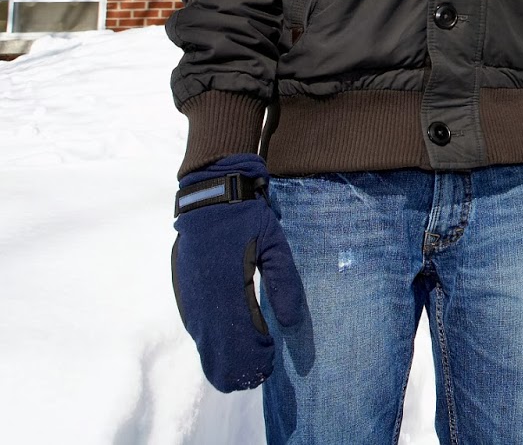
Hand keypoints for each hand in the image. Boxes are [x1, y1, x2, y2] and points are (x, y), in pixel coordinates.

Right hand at [171, 154, 304, 391]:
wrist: (211, 196)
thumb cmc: (248, 219)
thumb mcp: (275, 245)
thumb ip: (284, 283)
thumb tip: (290, 323)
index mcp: (227, 287)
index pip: (240, 336)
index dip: (253, 356)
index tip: (269, 366)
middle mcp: (204, 297)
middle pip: (219, 345)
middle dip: (238, 364)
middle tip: (258, 375)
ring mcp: (190, 295)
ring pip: (205, 338)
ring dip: (223, 356)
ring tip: (242, 371)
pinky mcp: (185, 290)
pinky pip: (197, 325)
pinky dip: (211, 341)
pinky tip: (223, 349)